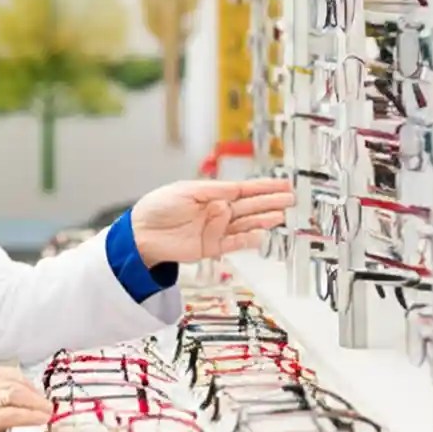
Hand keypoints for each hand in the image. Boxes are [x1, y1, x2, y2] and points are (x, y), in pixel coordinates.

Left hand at [130, 177, 293, 265]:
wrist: (141, 234)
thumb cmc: (157, 207)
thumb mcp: (185, 191)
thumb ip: (212, 192)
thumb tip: (233, 193)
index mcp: (211, 194)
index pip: (243, 189)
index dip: (264, 187)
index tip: (283, 184)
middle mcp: (216, 211)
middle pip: (249, 206)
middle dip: (270, 202)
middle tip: (291, 199)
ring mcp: (215, 230)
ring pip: (246, 224)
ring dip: (264, 219)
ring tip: (282, 215)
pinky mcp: (210, 247)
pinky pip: (234, 242)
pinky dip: (248, 240)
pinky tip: (262, 235)